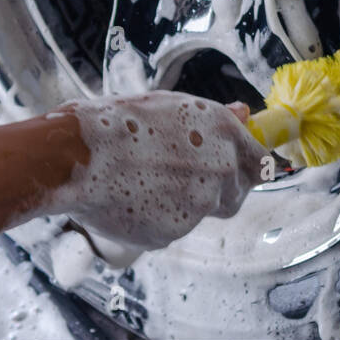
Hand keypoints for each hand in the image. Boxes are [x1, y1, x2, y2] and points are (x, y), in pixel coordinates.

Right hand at [49, 92, 267, 258]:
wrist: (79, 156)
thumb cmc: (118, 123)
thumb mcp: (171, 106)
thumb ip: (214, 117)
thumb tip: (243, 113)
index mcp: (224, 134)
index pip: (259, 164)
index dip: (249, 169)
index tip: (239, 173)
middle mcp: (219, 171)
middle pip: (236, 194)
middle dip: (219, 191)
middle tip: (183, 178)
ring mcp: (198, 206)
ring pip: (199, 212)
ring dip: (182, 203)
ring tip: (143, 180)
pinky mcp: (172, 233)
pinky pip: (170, 228)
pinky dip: (156, 218)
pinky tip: (129, 198)